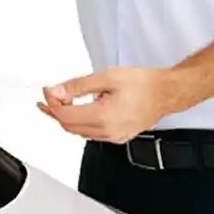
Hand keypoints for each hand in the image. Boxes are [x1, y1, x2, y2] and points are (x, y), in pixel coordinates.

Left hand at [37, 67, 185, 143]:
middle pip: (69, 126)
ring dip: (67, 117)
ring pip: (79, 131)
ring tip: (59, 101)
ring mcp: (113, 136)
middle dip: (55, 111)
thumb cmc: (143, 84)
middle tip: (48, 96)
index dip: (52, 102)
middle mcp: (107, 132)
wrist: (166, 92)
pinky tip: (78, 110)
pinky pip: (92, 133)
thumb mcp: (107, 77)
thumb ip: (79, 85)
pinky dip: (80, 122)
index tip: (47, 90)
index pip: (65, 115)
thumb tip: (57, 91)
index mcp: (103, 117)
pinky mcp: (118, 136)